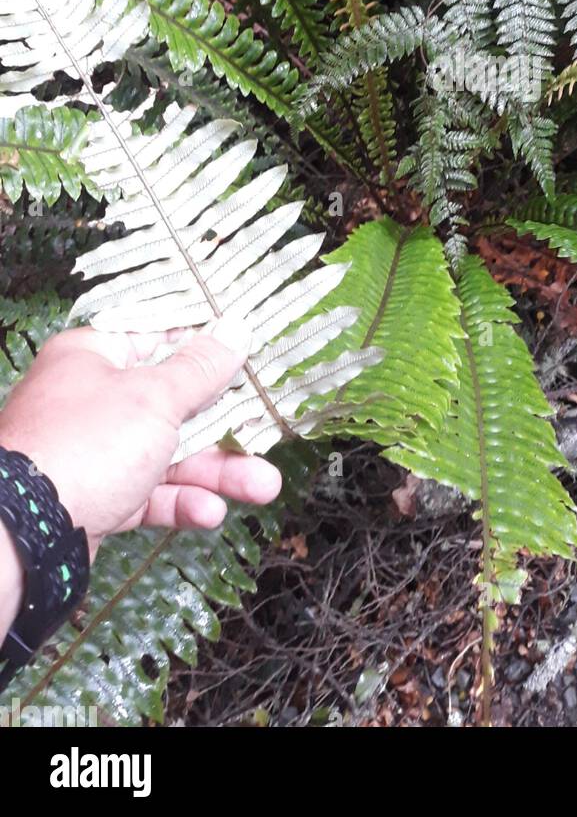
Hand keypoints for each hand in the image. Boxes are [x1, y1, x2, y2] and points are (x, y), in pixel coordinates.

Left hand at [0, 322, 282, 556]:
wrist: (24, 536)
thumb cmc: (85, 445)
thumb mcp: (155, 397)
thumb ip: (200, 368)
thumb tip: (236, 327)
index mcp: (92, 357)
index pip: (156, 338)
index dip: (203, 345)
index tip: (246, 352)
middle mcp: (88, 400)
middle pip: (170, 403)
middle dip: (224, 424)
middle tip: (265, 430)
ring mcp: (90, 453)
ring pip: (166, 454)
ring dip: (215, 471)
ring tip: (264, 486)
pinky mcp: (93, 498)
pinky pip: (146, 494)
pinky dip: (180, 501)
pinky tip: (210, 512)